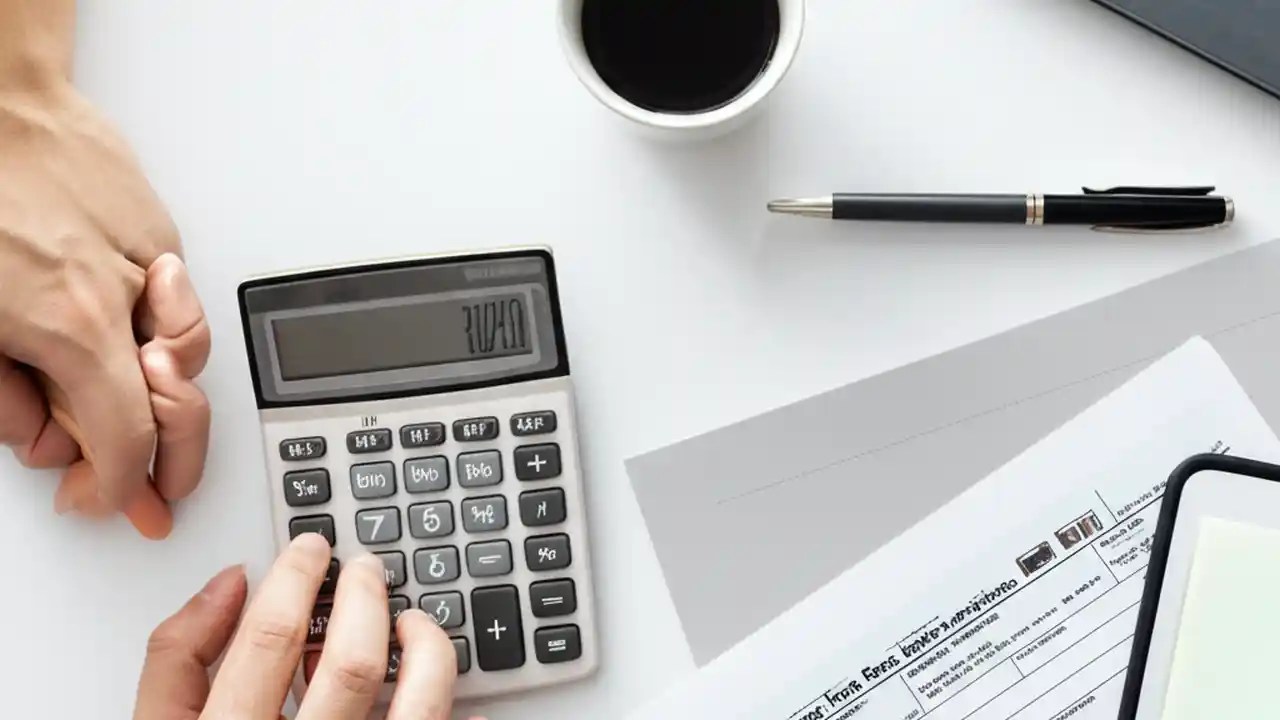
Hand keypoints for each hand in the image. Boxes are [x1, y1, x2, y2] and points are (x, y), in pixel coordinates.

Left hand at [0, 77, 210, 538]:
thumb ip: (1, 395)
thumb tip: (37, 436)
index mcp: (72, 326)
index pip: (127, 438)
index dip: (119, 486)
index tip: (107, 501)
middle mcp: (127, 298)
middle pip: (183, 407)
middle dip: (175, 463)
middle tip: (159, 489)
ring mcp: (152, 264)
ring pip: (189, 354)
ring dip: (171, 392)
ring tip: (141, 402)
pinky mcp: (159, 233)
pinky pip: (180, 302)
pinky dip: (167, 330)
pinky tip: (140, 335)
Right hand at [134, 534, 477, 719]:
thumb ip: (179, 656)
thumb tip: (231, 584)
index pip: (270, 639)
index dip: (297, 579)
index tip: (312, 550)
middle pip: (355, 662)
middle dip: (366, 598)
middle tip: (367, 569)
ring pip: (421, 701)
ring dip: (426, 645)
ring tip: (414, 622)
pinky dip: (448, 697)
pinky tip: (430, 678)